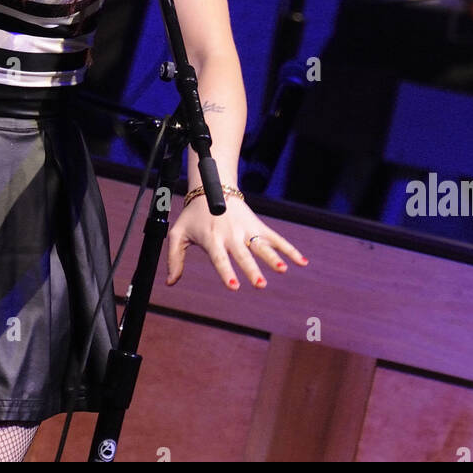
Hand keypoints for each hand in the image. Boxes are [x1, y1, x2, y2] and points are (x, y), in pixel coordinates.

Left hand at [166, 195, 307, 290]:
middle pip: (243, 255)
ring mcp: (246, 229)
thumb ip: (174, 259)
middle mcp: (231, 235)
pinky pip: (276, 238)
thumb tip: (169, 282)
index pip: (220, 258)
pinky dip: (290, 249)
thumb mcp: (177, 233)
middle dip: (252, 269)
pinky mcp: (258, 225)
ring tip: (283, 270)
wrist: (211, 186)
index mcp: (212, 239)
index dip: (227, 272)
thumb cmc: (192, 215)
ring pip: (261, 245)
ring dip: (273, 257)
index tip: (234, 286)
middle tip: (260, 285)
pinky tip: (302, 262)